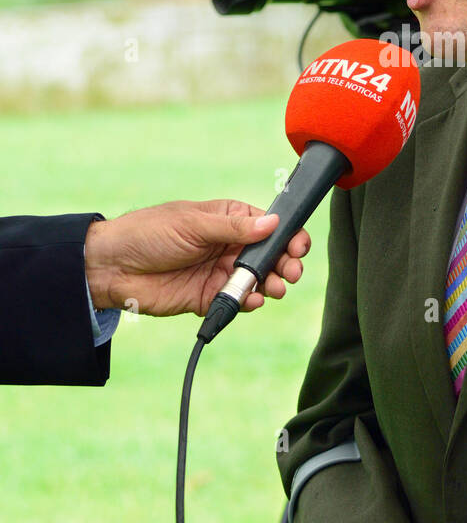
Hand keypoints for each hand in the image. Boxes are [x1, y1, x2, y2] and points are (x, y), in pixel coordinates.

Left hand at [84, 199, 310, 316]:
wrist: (112, 268)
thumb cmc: (148, 233)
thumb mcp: (193, 224)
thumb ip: (233, 228)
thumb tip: (272, 222)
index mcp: (227, 219)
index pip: (268, 226)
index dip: (287, 235)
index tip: (299, 246)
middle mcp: (228, 245)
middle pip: (270, 255)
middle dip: (286, 263)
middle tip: (292, 272)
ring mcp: (219, 272)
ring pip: (258, 280)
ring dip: (272, 284)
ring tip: (276, 288)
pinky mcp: (208, 297)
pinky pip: (237, 302)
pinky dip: (249, 302)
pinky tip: (253, 300)